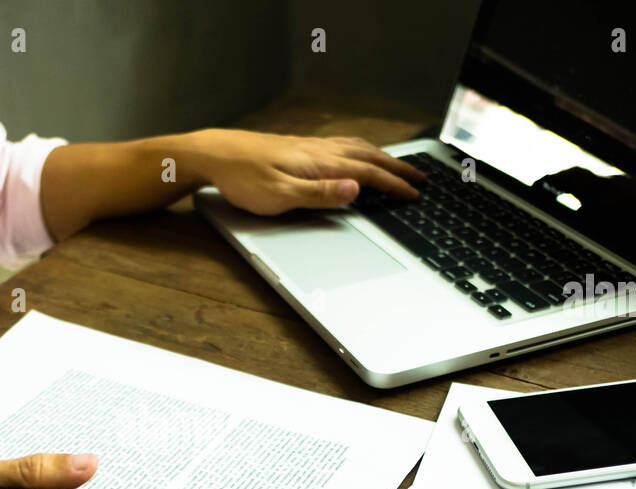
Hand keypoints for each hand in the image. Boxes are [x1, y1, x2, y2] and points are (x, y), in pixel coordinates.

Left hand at [186, 128, 425, 214]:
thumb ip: (319, 194)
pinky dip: (360, 149)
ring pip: (356, 147)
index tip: (415, 193)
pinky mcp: (298, 146)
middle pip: (368, 156)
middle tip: (420, 178)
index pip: (367, 173)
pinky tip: (355, 154)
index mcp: (320, 163)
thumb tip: (356, 188)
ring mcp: (309, 146)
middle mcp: (319, 150)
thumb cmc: (242, 179)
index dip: (394, 184)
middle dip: (397, 168)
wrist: (214, 154)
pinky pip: (341, 145)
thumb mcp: (280, 195)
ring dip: (381, 156)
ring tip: (397, 164)